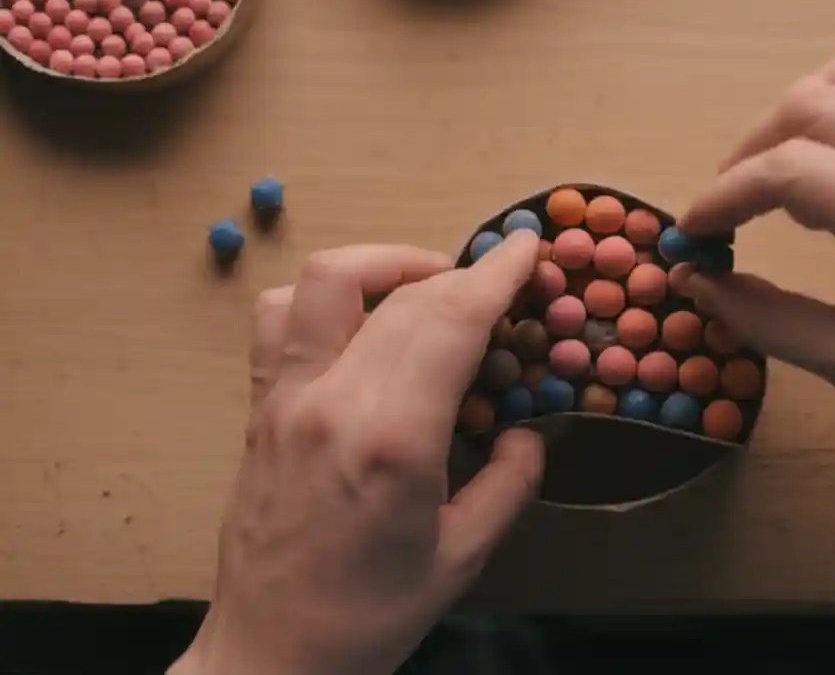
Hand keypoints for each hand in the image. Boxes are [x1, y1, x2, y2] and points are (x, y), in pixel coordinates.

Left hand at [170, 235, 544, 674]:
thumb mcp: (463, 556)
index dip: (495, 275)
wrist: (272, 656)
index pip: (449, 322)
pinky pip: (277, 318)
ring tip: (427, 286)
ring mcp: (285, 399)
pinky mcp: (258, 409)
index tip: (527, 248)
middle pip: (403, 296)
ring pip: (324, 282)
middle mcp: (332, 402)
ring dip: (385, 265)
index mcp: (393, 440)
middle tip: (501, 280)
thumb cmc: (370, 615)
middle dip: (462, 271)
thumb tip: (529, 433)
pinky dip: (323, 296)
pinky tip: (361, 320)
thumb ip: (508, 484)